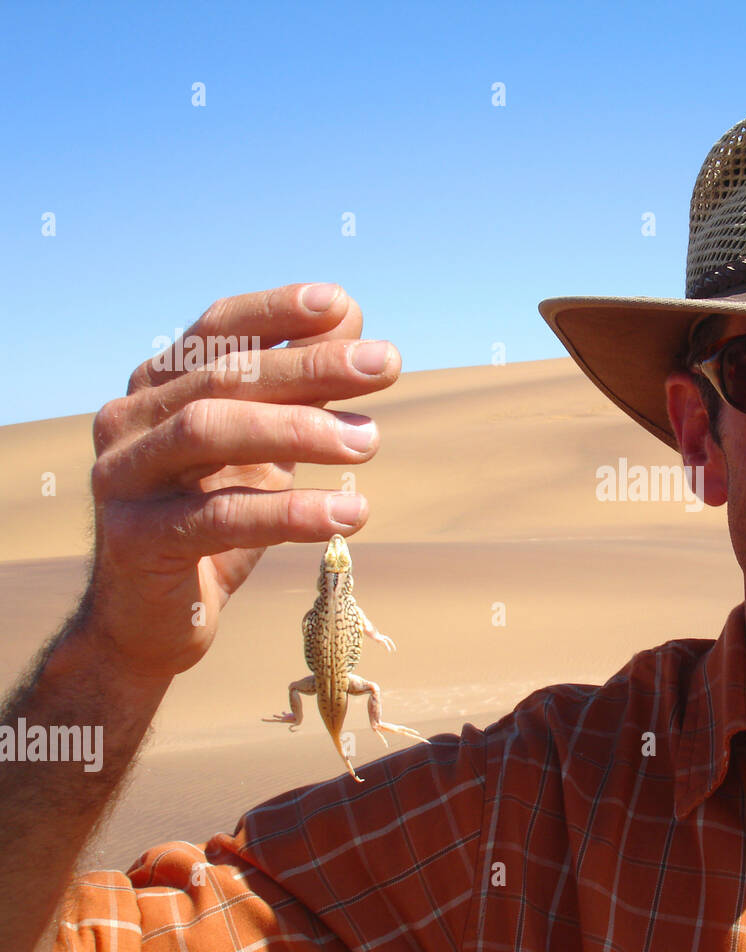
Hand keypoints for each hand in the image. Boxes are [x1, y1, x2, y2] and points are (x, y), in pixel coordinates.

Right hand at [83, 283, 400, 677]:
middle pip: (225, 377)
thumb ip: (297, 387)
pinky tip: (351, 513)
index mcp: (157, 387)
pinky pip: (219, 517)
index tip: (341, 303)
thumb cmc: (216, 517)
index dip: (277, 312)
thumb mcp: (265, 448)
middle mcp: (129, 420)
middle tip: (387, 364)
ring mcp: (123, 478)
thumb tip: (348, 316)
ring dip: (299, 429)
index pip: (218, 330)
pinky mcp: (135, 541)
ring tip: (371, 440)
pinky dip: (290, 512)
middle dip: (311, 366)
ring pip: (211, 432)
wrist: (153, 618)